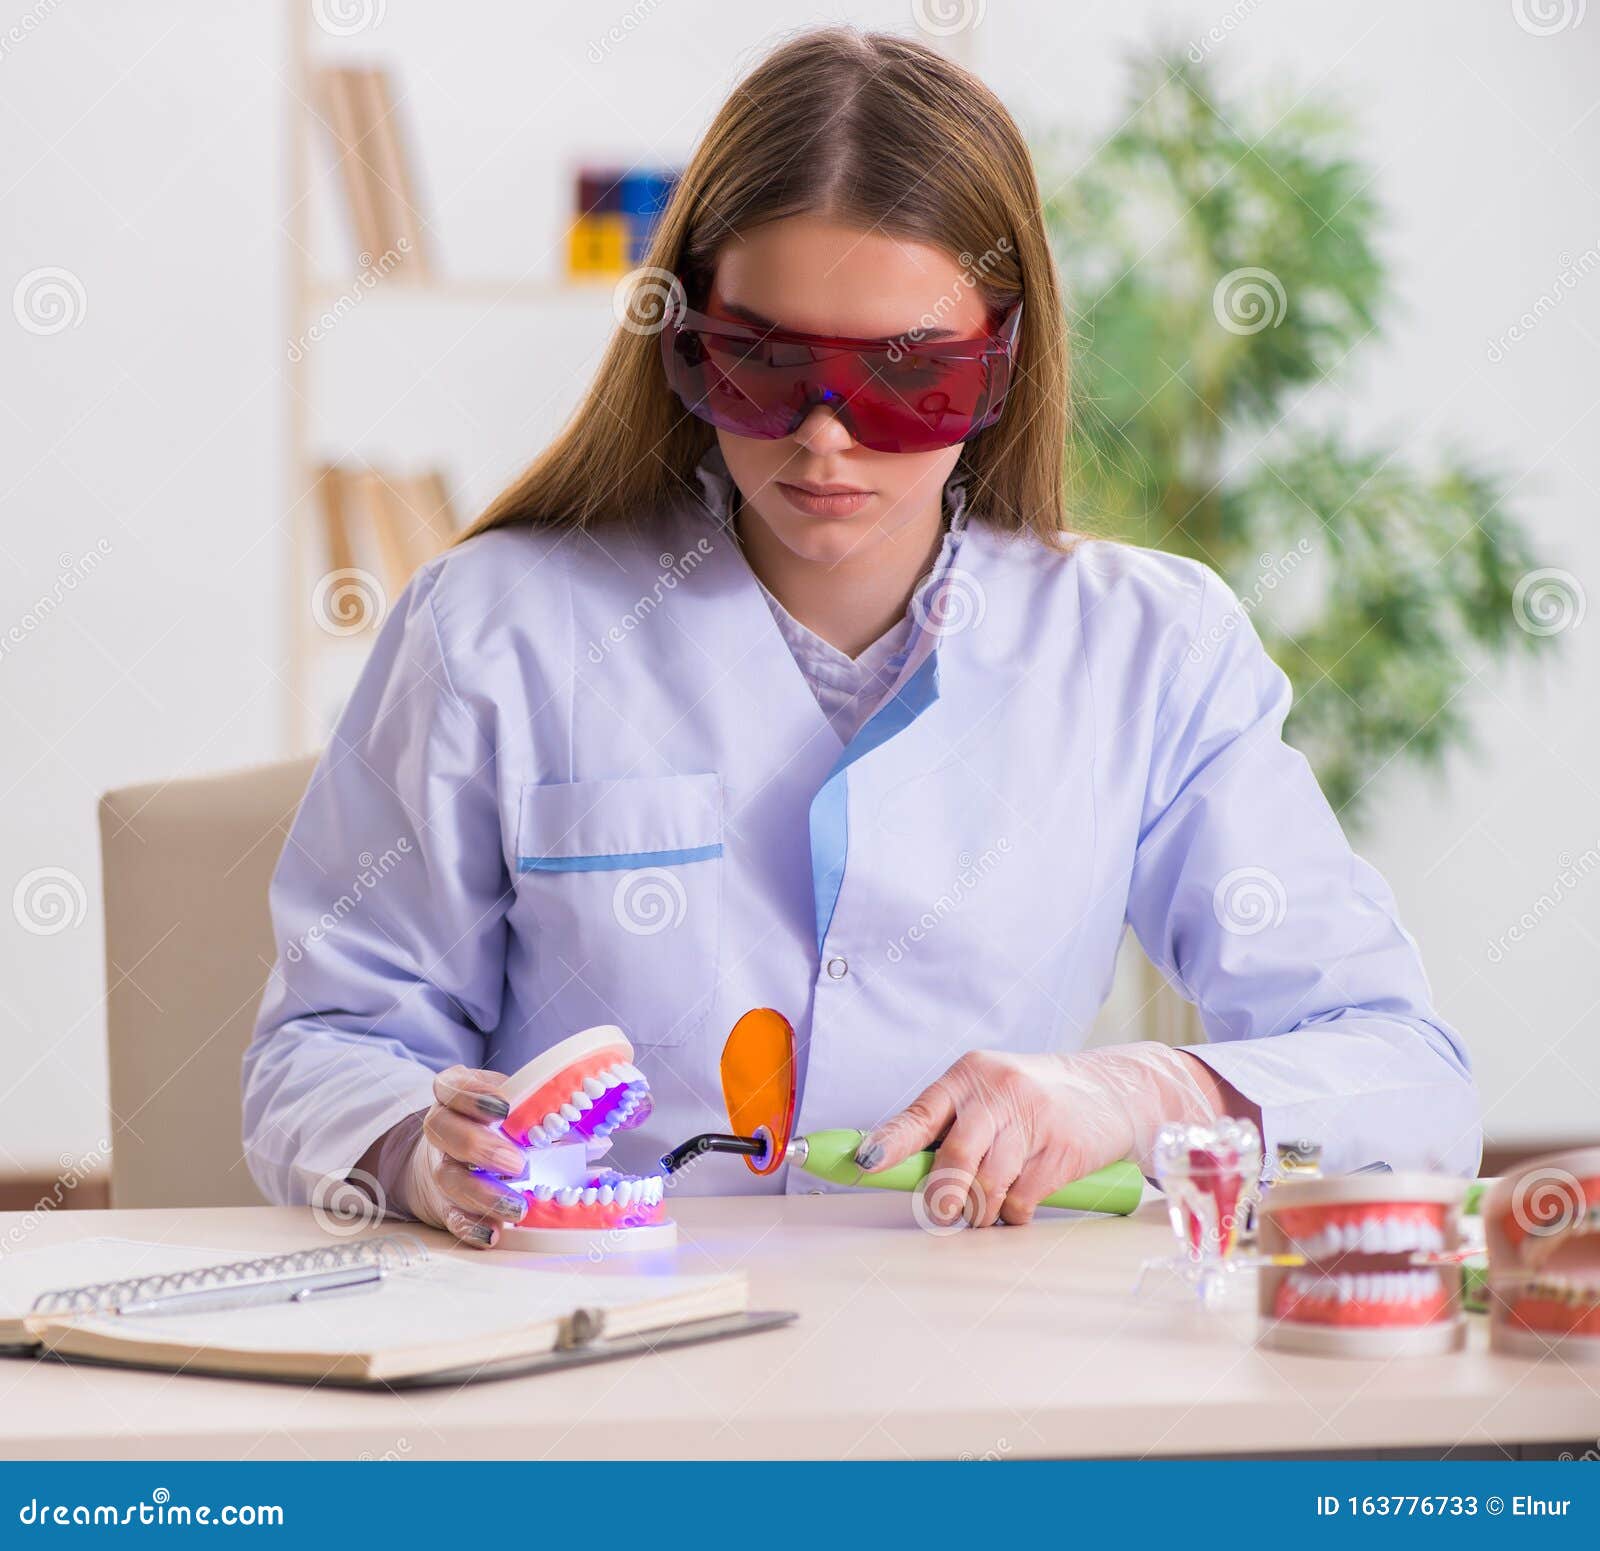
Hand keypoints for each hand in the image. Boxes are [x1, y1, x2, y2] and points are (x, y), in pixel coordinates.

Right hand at [405, 1065, 530, 1248]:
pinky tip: (494, 1233)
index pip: (451, 1088)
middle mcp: (441, 1129)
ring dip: (484, 1194)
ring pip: (448, 1178)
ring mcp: (440, 1167)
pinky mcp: (443, 1203)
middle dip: (481, 1147)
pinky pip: (451, 1216)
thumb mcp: (511, 1107)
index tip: (504, 1108)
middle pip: (444, 1131)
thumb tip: (596, 1140)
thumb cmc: (496, 1125)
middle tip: (518, 1163)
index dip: (472, 1096)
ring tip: (517, 1206)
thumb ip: (540, 1114)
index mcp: (455, 1095)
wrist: (456, 1159)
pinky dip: (473, 1226)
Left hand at [855, 1043, 1234, 1228]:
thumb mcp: (987, 1095)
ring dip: (980, 1210)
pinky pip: (1022, 1201)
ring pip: (987, 1187)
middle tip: (943, 1213)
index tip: (866, 1163)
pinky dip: (1013, 1214)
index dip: (891, 1143)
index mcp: (967, 1076)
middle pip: (956, 1159)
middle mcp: (998, 1092)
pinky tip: (1019, 1200)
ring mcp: (1034, 1119)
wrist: (1108, 1089)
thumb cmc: (1031, 1099)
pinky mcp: (1063, 1151)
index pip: (920, 1114)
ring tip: (985, 1206)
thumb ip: (949, 1127)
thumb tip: (898, 1171)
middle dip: (943, 1197)